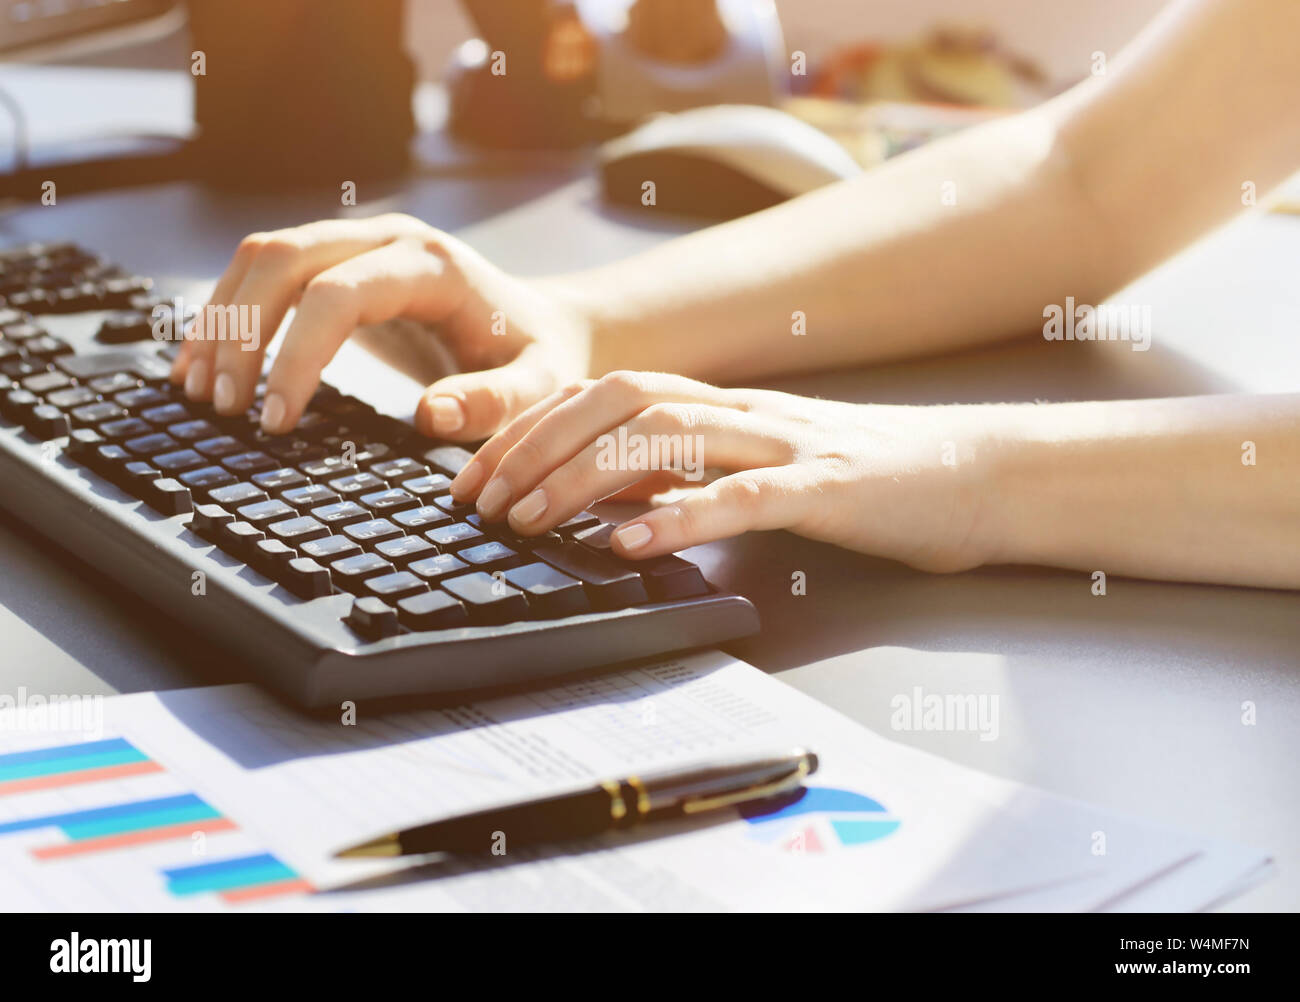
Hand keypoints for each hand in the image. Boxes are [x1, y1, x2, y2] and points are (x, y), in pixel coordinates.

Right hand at [170, 213, 592, 437]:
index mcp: (432, 265)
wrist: (541, 328)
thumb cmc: (538, 359)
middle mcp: (388, 240)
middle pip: (283, 259)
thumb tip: (433, 415)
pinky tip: (204, 365)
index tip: (276, 419)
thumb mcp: (538, 387)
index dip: (296, 354)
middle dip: (241, 332)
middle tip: (224, 406)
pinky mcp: (339, 267)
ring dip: (221, 321)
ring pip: (261, 259)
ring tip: (200, 392)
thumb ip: (496, 402)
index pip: (337, 293)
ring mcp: (358, 246)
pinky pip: (265, 275)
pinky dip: (228, 316)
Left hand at [449, 371, 998, 571]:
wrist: (973, 477)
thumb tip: (600, 499)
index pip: (605, 395)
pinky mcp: (830, 488)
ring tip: (530, 519)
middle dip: (537, 447)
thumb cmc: (862, 481)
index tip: (475, 476)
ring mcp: (787, 443)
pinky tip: (630, 543)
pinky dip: (681, 515)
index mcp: (722, 407)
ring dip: (585, 477)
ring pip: (668, 437)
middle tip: (482, 502)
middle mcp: (744, 412)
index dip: (531, 429)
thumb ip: (683, 477)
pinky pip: (746, 495)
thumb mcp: (752, 472)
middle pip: (620, 400)